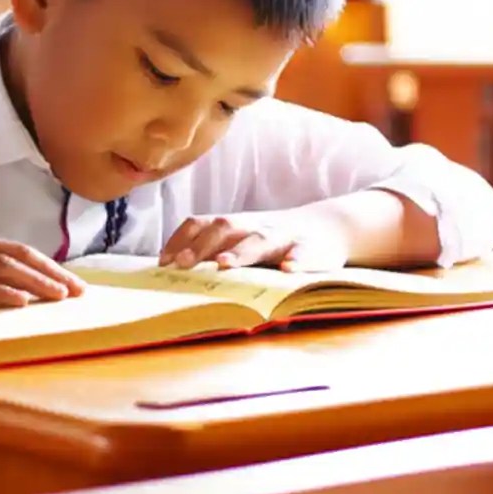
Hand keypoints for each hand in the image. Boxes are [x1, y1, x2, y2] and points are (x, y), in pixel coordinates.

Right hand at [0, 218, 85, 308]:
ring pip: (4, 270)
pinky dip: (1, 293)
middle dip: (53, 275)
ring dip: (35, 283)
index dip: (49, 266)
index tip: (72, 282)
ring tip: (59, 296)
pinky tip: (19, 302)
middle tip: (79, 293)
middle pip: (21, 257)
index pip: (21, 251)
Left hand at [159, 207, 350, 271]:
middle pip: (225, 228)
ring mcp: (284, 237)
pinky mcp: (312, 250)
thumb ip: (215, 249)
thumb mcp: (243, 239)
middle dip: (201, 246)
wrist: (329, 228)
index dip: (181, 240)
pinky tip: (289, 269)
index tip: (163, 261)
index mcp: (236, 225)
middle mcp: (256, 226)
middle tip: (182, 265)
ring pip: (261, 240)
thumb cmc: (273, 240)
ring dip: (241, 252)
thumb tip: (174, 268)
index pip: (202, 224)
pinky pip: (305, 253)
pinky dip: (297, 260)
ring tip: (224, 264)